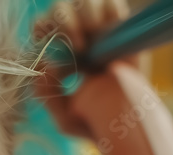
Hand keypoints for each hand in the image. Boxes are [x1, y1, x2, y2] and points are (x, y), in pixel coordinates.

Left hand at [31, 0, 151, 141]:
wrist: (130, 125)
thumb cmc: (96, 124)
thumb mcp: (65, 117)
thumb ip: (47, 96)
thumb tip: (44, 66)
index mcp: (59, 56)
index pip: (41, 28)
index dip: (42, 31)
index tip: (53, 51)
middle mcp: (77, 39)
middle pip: (59, 10)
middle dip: (62, 23)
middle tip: (77, 48)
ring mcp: (99, 31)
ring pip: (82, 1)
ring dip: (82, 15)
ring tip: (90, 43)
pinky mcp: (121, 27)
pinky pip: (110, 2)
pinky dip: (107, 11)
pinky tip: (107, 32)